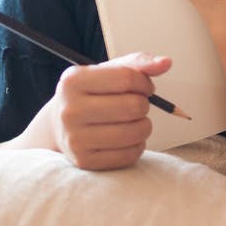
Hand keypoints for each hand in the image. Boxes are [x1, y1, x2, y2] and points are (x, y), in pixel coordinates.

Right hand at [49, 52, 171, 170]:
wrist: (59, 124)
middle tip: (137, 105)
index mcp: (73, 81)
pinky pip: (130, 154)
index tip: (144, 87)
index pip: (126, 78)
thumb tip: (166, 63)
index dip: (144, 83)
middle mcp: (70, 110)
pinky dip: (137, 145)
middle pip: (133, 106)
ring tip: (134, 121)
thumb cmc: (91, 93)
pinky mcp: (85, 162)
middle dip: (144, 104)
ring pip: (134, 132)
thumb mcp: (108, 71)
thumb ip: (138, 64)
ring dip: (144, 125)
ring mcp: (75, 139)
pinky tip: (127, 138)